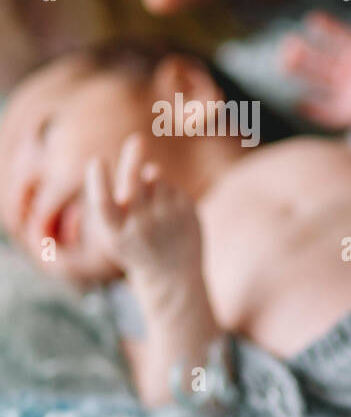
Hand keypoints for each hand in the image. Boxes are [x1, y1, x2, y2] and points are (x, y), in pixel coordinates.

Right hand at [84, 134, 200, 279]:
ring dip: (152, 180)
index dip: (98, 181)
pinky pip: (174, 187)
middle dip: (132, 158)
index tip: (96, 160)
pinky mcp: (187, 214)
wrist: (171, 277)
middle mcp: (141, 226)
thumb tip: (149, 166)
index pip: (103, 203)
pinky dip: (168, 192)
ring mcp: (167, 220)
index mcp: (116, 232)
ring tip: (153, 206)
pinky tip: (169, 214)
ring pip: (157, 179)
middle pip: (134, 183)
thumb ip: (125, 199)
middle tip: (137, 139)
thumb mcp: (119, 230)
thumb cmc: (136, 247)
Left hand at [280, 11, 350, 127]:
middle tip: (284, 57)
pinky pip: (343, 35)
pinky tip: (314, 21)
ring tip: (291, 43)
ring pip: (327, 55)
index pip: (323, 99)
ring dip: (309, 49)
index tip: (293, 91)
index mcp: (349, 102)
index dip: (307, 96)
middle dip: (302, 66)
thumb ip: (326, 112)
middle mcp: (350, 83)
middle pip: (320, 73)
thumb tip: (297, 107)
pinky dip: (329, 28)